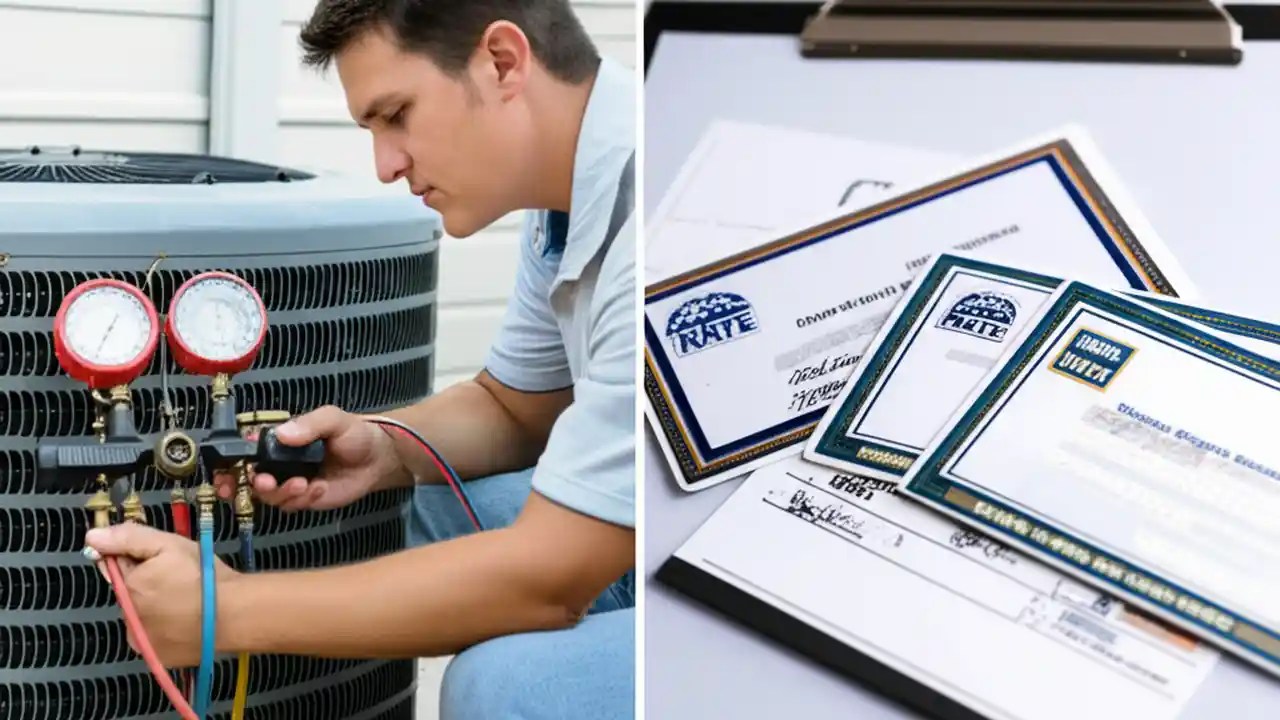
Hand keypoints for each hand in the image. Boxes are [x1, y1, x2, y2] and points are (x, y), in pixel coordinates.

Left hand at [84, 523, 237, 667]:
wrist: (235, 614)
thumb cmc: (204, 576)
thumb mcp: (169, 545)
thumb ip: (129, 538)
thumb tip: (91, 536)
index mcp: (128, 587)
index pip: (119, 568)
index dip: (139, 561)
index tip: (162, 560)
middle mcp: (128, 617)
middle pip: (132, 595)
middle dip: (148, 586)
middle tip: (181, 581)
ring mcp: (142, 642)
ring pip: (143, 618)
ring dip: (157, 609)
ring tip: (188, 603)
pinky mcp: (158, 658)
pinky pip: (156, 639)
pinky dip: (166, 631)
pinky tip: (186, 622)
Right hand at [216, 405, 399, 511]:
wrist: (378, 459)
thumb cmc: (354, 433)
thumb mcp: (333, 420)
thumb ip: (310, 424)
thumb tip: (282, 433)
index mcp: (280, 441)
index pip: (246, 452)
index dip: (231, 464)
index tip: (225, 473)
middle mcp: (279, 463)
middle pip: (250, 479)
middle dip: (252, 485)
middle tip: (265, 483)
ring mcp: (290, 482)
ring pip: (270, 496)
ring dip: (281, 493)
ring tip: (302, 484)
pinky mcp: (304, 499)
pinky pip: (292, 506)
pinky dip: (302, 500)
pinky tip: (320, 488)